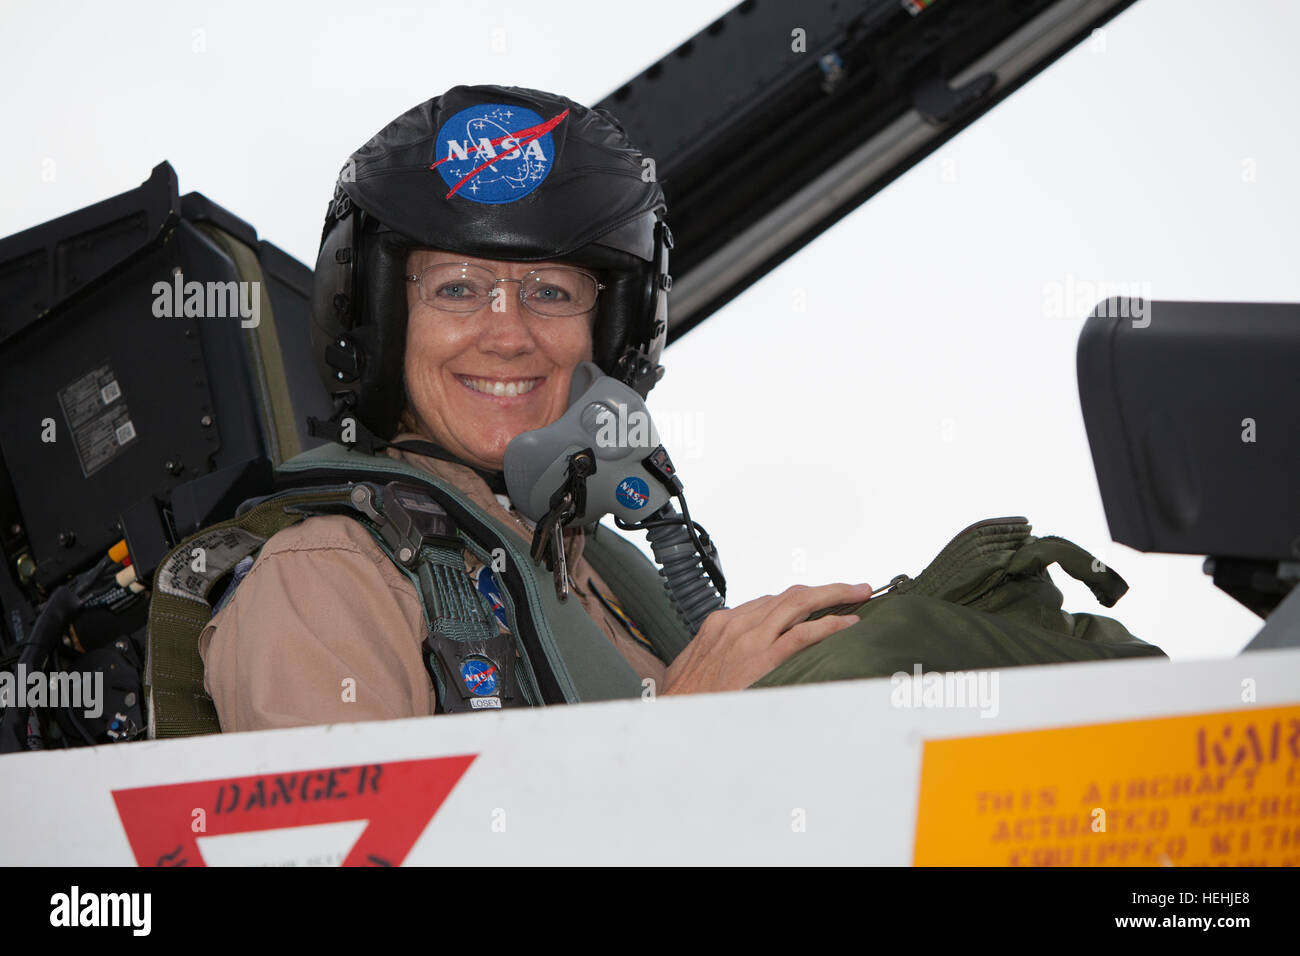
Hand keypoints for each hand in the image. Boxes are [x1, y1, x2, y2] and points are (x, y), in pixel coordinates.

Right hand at [660, 582, 871, 694]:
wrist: (671, 716)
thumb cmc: (684, 697)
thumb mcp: (698, 665)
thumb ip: (721, 653)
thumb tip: (736, 657)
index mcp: (722, 622)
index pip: (771, 601)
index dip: (802, 599)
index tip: (822, 600)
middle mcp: (737, 623)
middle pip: (790, 595)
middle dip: (827, 589)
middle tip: (856, 588)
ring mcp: (749, 638)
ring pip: (800, 604)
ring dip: (835, 597)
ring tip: (860, 596)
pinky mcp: (760, 657)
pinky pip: (802, 634)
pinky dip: (828, 625)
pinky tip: (848, 623)